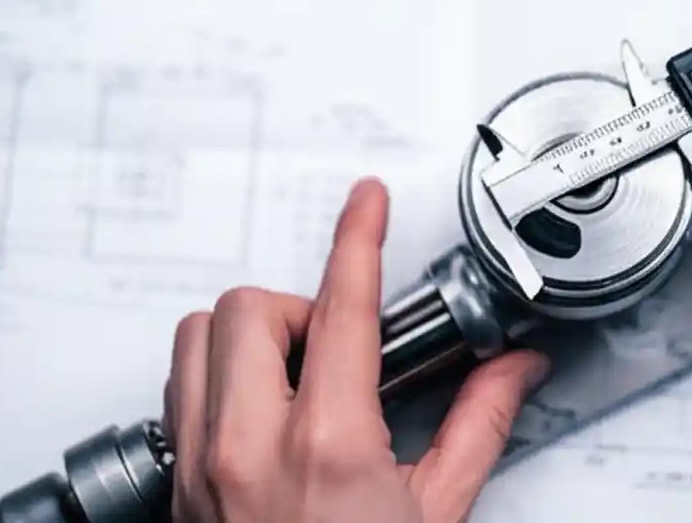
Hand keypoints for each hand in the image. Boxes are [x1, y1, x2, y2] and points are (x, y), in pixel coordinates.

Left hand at [162, 178, 549, 521]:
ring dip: (250, 337)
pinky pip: (178, 389)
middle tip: (336, 344)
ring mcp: (200, 466)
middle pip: (248, 307)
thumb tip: (515, 369)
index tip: (368, 200)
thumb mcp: (437, 512)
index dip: (359, 236)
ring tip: (295, 374)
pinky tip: (259, 411)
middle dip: (297, 305)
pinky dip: (216, 376)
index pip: (341, 307)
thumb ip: (480, 425)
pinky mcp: (175, 486)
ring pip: (198, 337)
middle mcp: (248, 447)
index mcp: (329, 446)